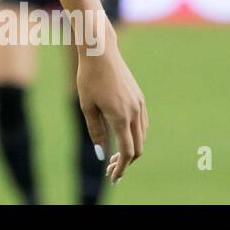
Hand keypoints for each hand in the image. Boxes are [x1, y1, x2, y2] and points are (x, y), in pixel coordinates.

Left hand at [76, 29, 146, 183]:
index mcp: (120, 117)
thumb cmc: (88, 78)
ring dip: (131, 149)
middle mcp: (134, 112)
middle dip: (125, 162)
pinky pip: (142, 124)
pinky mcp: (140, 98)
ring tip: (115, 156)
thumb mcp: (86, 106)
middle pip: (137, 147)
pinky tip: (123, 137)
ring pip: (141, 136)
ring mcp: (140, 105)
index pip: (126, 151)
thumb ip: (95, 131)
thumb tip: (101, 153)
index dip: (121, 167)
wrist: (101, 52)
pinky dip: (135, 135)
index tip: (113, 177)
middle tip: (110, 169)